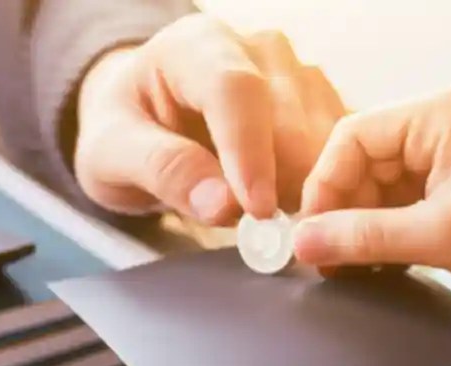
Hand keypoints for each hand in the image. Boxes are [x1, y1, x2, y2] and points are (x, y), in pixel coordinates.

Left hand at [73, 15, 345, 224]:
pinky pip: (337, 148)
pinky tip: (299, 212)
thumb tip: (222, 204)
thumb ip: (163, 170)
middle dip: (284, 181)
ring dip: (308, 187)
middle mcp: (255, 48)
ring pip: (322, 134)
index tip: (257, 210)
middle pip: (289, 116)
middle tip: (267, 235)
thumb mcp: (113, 153)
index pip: (235, 89)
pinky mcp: (318, 103)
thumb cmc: (125, 132)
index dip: (250, 152)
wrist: (145, 122)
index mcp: (195, 44)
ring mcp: (294, 73)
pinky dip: (325, 185)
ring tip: (277, 225)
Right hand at [294, 88, 450, 300]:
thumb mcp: (441, 236)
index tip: (311, 234)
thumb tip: (304, 244)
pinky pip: (407, 203)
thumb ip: (364, 238)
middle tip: (328, 260)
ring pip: (382, 186)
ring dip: (366, 226)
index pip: (353, 137)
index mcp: (442, 113)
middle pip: (363, 161)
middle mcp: (445, 124)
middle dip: (344, 210)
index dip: (324, 186)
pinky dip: (391, 232)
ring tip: (356, 266)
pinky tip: (383, 263)